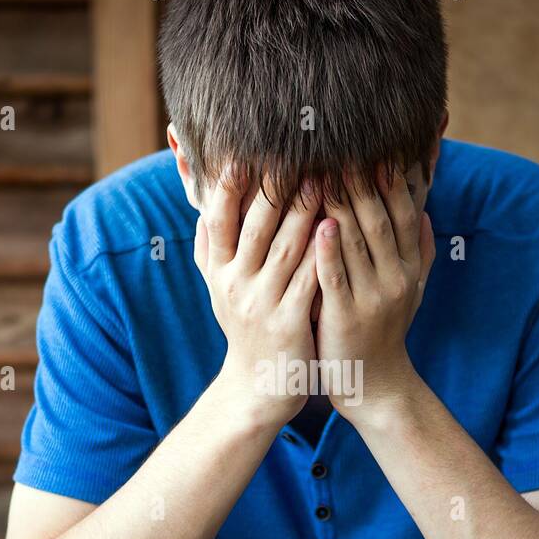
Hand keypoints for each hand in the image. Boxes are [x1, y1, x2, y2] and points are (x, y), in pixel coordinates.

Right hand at [195, 172, 320, 428]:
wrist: (260, 385)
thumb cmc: (246, 325)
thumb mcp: (219, 287)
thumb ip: (211, 246)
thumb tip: (201, 198)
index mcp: (217, 271)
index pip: (217, 220)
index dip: (227, 187)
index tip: (241, 153)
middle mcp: (234, 285)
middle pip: (253, 227)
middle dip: (273, 188)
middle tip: (294, 153)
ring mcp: (261, 305)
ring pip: (285, 248)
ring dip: (304, 211)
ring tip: (323, 177)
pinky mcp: (289, 323)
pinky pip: (308, 280)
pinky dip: (322, 252)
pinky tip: (337, 227)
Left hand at [314, 165, 434, 420]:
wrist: (375, 385)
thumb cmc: (386, 331)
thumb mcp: (411, 289)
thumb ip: (420, 250)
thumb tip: (426, 209)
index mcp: (409, 267)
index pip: (405, 213)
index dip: (394, 179)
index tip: (379, 145)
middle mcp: (396, 278)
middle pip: (381, 220)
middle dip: (363, 182)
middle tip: (343, 146)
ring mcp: (373, 298)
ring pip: (358, 243)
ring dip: (340, 205)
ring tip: (323, 170)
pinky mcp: (346, 317)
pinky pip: (337, 278)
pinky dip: (329, 251)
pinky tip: (319, 225)